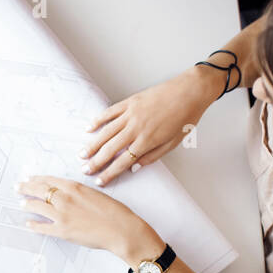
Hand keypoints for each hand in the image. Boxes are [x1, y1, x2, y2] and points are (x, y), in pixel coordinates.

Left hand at [16, 175, 162, 263]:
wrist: (121, 229)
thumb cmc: (114, 212)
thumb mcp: (95, 193)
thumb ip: (78, 192)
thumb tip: (68, 193)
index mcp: (74, 187)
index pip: (49, 180)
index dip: (37, 179)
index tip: (30, 179)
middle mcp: (65, 199)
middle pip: (40, 190)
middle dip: (26, 188)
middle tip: (18, 187)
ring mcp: (62, 215)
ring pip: (38, 207)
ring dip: (28, 204)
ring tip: (21, 203)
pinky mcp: (62, 231)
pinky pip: (42, 227)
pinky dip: (33, 225)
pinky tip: (28, 223)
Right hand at [79, 65, 224, 185]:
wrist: (190, 91)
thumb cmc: (185, 118)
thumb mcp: (172, 143)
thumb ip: (152, 157)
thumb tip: (134, 168)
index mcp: (146, 141)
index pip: (123, 162)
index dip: (109, 173)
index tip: (99, 181)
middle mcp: (135, 128)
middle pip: (110, 149)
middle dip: (96, 162)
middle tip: (84, 170)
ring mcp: (131, 114)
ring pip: (106, 132)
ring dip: (92, 144)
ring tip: (82, 154)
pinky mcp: (130, 102)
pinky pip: (110, 113)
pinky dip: (98, 121)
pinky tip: (89, 129)